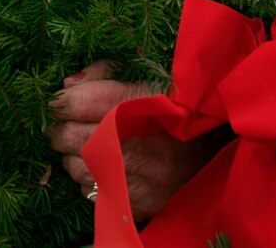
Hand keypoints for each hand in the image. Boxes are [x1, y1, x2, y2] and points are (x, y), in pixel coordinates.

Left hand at [47, 60, 211, 221]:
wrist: (216, 149)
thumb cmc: (174, 107)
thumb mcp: (146, 77)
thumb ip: (104, 74)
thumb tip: (67, 86)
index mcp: (139, 104)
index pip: (78, 103)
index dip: (61, 103)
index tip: (60, 104)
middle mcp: (137, 143)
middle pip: (70, 137)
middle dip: (59, 131)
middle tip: (60, 127)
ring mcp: (139, 177)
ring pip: (77, 168)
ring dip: (72, 157)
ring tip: (83, 147)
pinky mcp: (140, 202)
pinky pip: (93, 192)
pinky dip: (90, 179)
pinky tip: (103, 168)